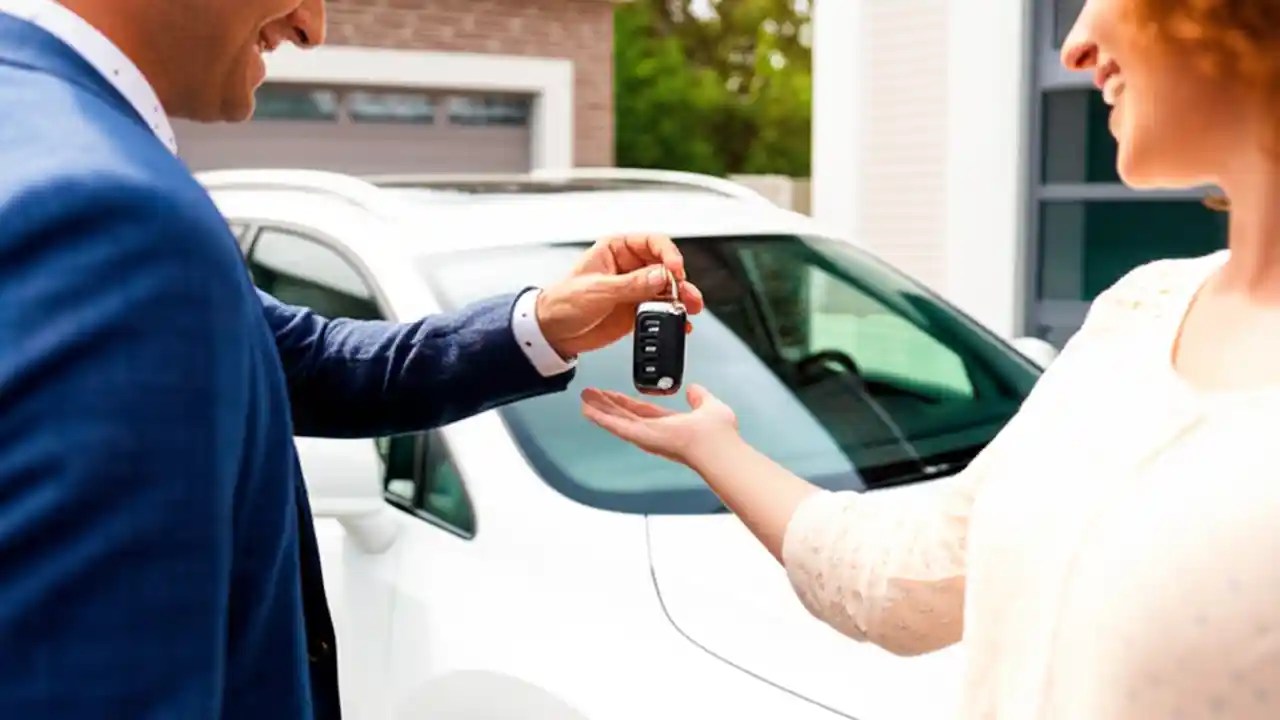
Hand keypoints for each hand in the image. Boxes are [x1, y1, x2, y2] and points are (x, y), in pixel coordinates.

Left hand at [535, 234, 703, 357]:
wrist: (552, 333)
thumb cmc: (562, 302)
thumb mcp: (597, 291)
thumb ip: (631, 284)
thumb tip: (661, 276)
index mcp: (616, 249)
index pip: (652, 242)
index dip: (668, 254)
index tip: (675, 270)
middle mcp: (629, 266)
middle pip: (665, 266)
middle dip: (679, 280)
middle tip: (685, 294)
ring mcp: (634, 289)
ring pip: (667, 289)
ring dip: (680, 299)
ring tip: (688, 309)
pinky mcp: (636, 310)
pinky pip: (661, 310)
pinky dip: (672, 316)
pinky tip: (678, 323)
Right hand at [580, 384, 738, 466]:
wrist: (718, 445)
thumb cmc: (719, 433)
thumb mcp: (709, 405)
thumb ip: (699, 396)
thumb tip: (693, 388)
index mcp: (671, 424)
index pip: (644, 411)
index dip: (628, 403)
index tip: (615, 396)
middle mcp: (656, 431)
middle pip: (626, 415)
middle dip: (608, 404)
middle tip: (591, 395)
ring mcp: (647, 435)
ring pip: (618, 420)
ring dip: (600, 409)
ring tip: (584, 399)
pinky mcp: (641, 437)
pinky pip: (617, 426)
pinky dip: (601, 418)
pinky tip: (588, 411)